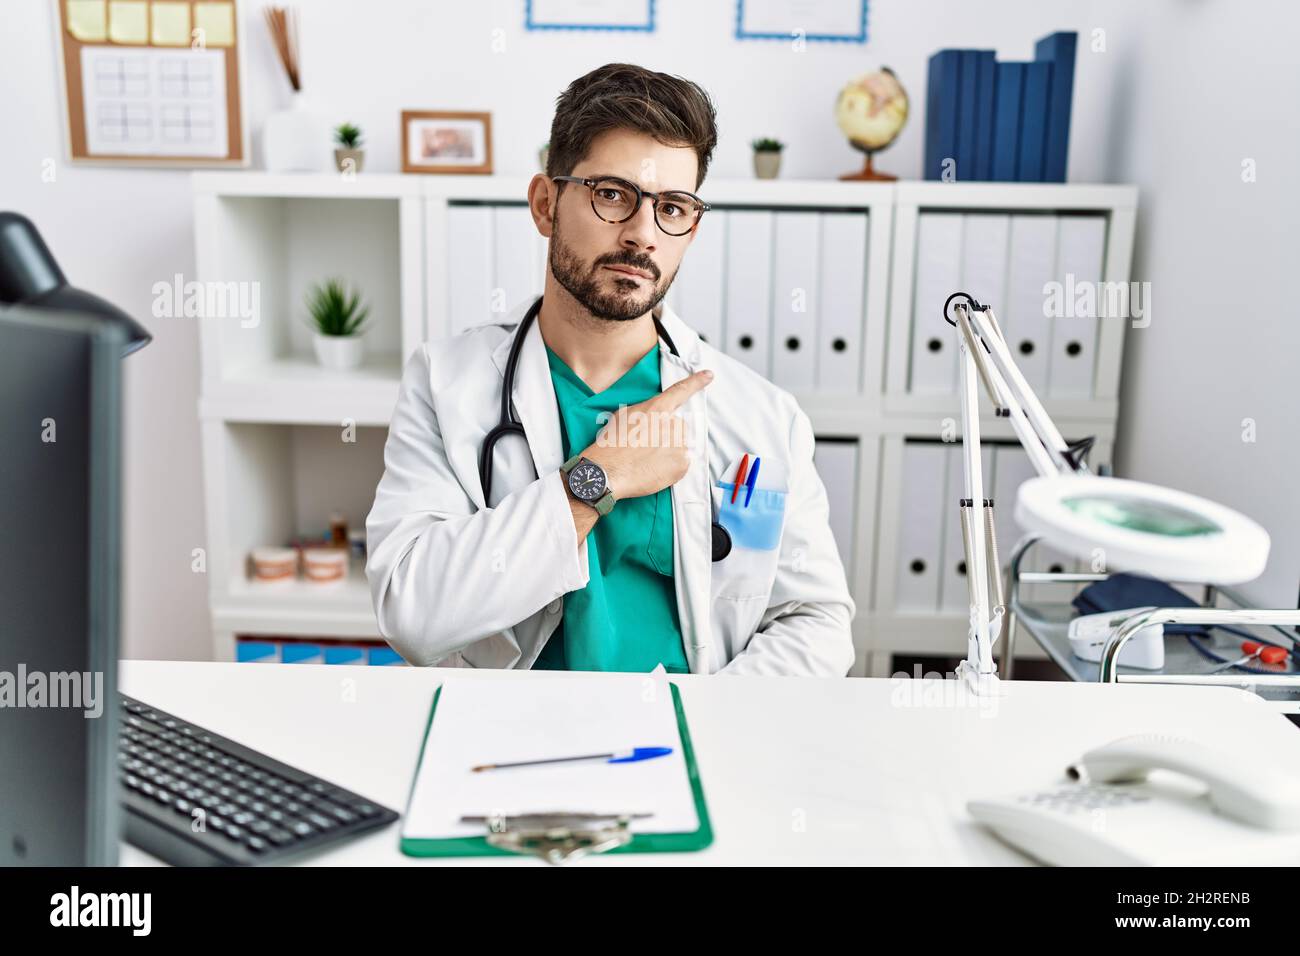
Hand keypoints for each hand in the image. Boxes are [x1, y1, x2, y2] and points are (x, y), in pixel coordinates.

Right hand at [579, 369, 713, 499]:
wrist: (608, 471)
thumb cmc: (611, 444)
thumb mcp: (624, 416)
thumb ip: (646, 411)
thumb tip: (652, 416)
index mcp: (658, 408)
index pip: (681, 391)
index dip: (696, 381)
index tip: (708, 375)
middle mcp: (673, 424)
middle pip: (677, 426)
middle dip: (666, 435)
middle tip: (645, 447)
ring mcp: (680, 444)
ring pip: (678, 446)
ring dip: (667, 452)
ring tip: (646, 460)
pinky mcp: (682, 464)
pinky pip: (681, 463)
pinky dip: (670, 467)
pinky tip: (653, 469)